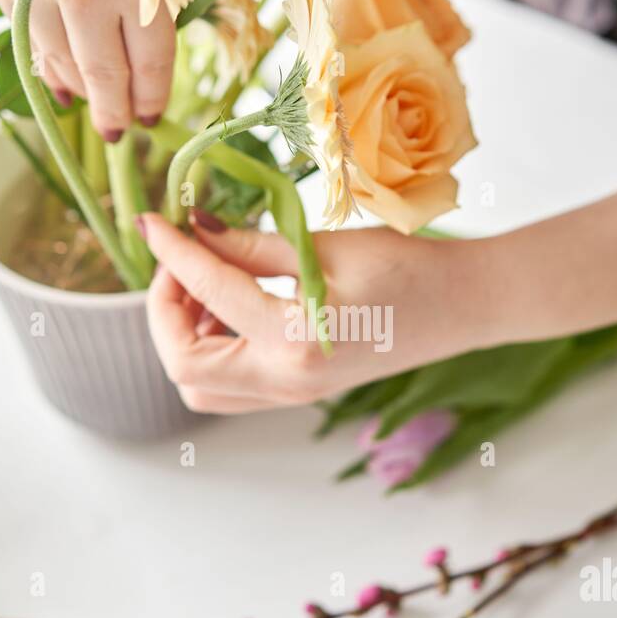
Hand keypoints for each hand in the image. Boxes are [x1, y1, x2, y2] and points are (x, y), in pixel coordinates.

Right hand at [0, 0, 174, 138]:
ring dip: (78, 91)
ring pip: (57, 68)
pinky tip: (58, 66)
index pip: (150, 65)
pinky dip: (45, 56)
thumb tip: (138, 57)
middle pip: (102, 81)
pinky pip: (25, 36)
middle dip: (116, 113)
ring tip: (93, 105)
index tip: (154, 115)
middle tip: (124, 132)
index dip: (154, 97)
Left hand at [140, 212, 486, 413]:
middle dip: (166, 311)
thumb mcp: (324, 248)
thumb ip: (252, 246)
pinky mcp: (298, 391)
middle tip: (181, 261)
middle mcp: (287, 382)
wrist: (464, 306)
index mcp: (295, 342)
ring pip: (201, 385)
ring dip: (187, 336)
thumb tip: (194, 228)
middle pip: (184, 365)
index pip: (208, 294)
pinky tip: (232, 307)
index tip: (152, 222)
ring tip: (208, 284)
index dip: (173, 253)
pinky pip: (231, 386)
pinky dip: (214, 349)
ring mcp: (292, 395)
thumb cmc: (408, 269)